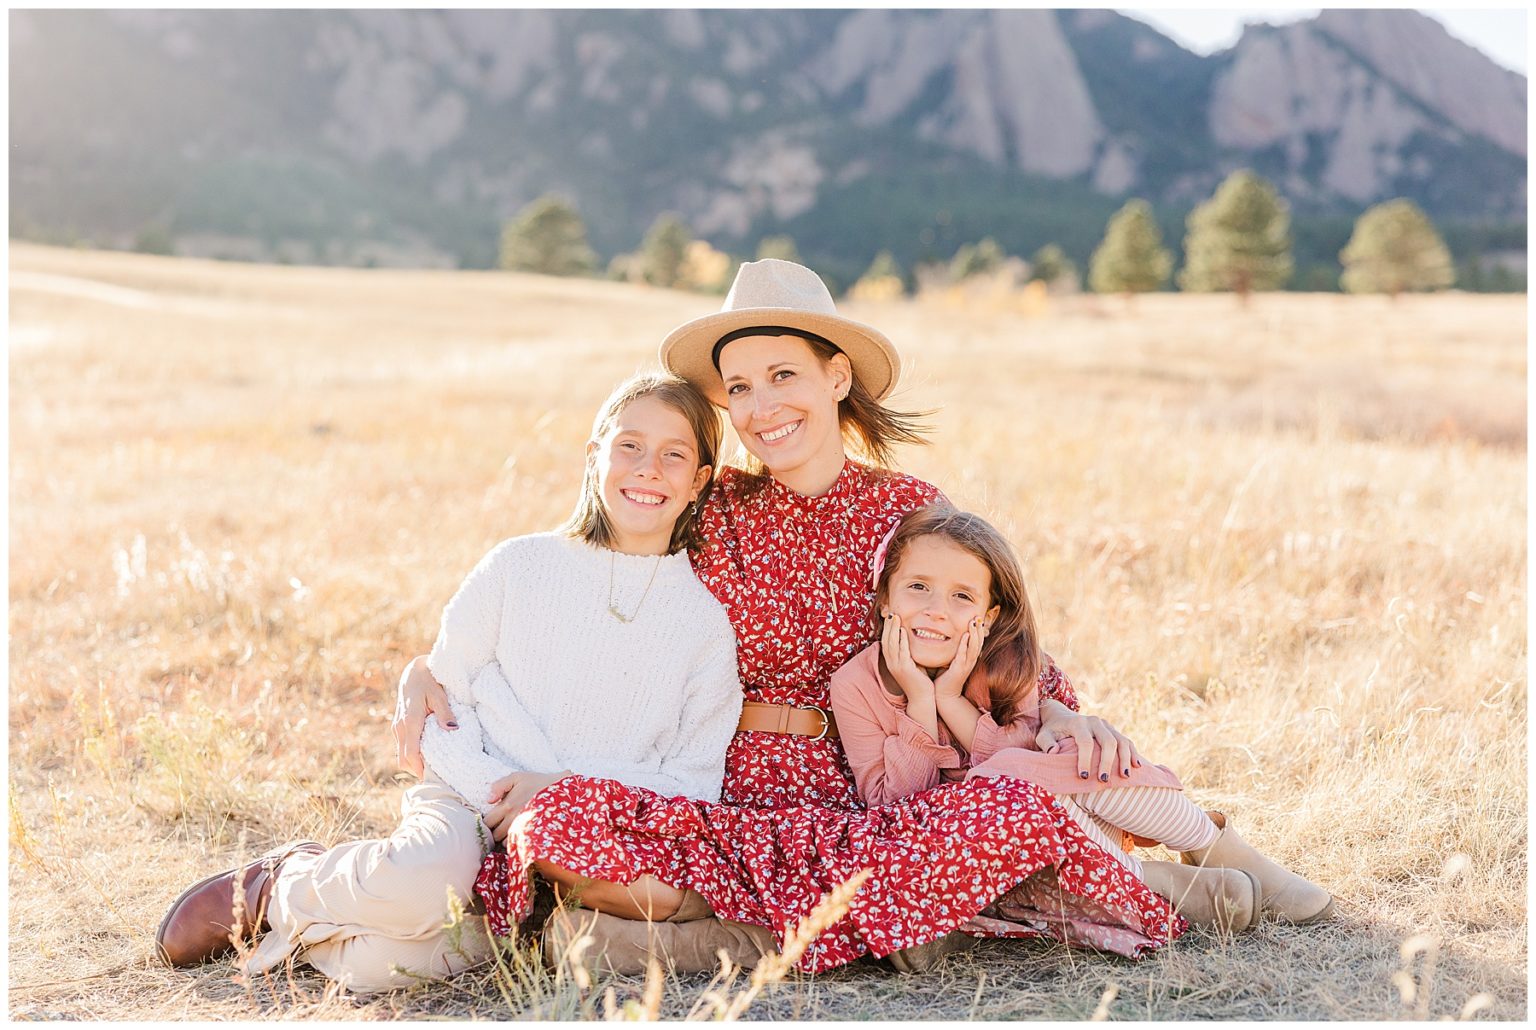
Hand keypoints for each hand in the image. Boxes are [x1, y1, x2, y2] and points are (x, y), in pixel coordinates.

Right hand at [392, 655, 455, 777]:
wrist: (413, 671)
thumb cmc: (428, 680)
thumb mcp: (439, 694)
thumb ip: (445, 713)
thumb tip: (453, 730)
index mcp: (410, 722)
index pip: (410, 754)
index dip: (419, 769)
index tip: (430, 779)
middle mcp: (400, 727)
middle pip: (403, 759)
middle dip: (416, 770)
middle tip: (436, 776)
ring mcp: (397, 727)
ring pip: (401, 754)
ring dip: (414, 762)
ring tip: (434, 766)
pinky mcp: (398, 726)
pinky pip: (402, 746)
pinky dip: (411, 753)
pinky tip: (427, 752)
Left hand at [483, 770, 570, 843]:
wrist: (561, 789)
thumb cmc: (537, 782)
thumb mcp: (517, 777)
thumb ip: (499, 786)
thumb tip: (488, 800)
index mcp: (507, 806)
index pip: (487, 822)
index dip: (486, 822)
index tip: (490, 820)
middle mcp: (514, 819)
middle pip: (494, 835)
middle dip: (493, 832)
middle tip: (498, 826)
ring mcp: (524, 828)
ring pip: (505, 842)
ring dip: (504, 838)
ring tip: (509, 830)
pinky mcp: (533, 834)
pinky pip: (518, 844)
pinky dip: (515, 841)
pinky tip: (518, 833)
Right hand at [880, 611, 933, 701]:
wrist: (922, 698)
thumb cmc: (920, 681)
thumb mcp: (912, 663)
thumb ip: (910, 652)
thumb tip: (912, 639)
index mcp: (892, 662)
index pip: (886, 642)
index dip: (887, 629)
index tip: (890, 617)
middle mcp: (891, 664)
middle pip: (886, 641)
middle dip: (888, 626)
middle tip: (891, 613)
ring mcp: (897, 666)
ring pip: (891, 644)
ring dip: (893, 629)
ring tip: (896, 617)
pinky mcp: (905, 668)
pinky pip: (901, 651)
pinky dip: (901, 640)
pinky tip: (903, 630)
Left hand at [933, 617, 986, 699]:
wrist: (944, 696)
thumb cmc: (945, 678)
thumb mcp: (950, 661)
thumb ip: (952, 651)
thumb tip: (946, 638)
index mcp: (969, 659)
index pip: (976, 642)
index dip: (978, 630)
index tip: (978, 618)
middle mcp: (970, 661)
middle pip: (978, 642)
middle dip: (979, 629)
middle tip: (979, 616)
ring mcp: (966, 665)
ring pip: (974, 647)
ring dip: (974, 633)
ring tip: (974, 621)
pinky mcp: (959, 669)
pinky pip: (963, 654)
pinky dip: (965, 644)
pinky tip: (966, 635)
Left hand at [1036, 699, 1144, 782]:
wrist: (1062, 717)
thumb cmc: (1052, 730)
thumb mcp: (1043, 735)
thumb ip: (1046, 742)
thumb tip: (1054, 752)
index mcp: (1078, 723)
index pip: (1085, 741)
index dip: (1085, 759)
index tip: (1084, 777)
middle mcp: (1095, 722)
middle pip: (1108, 740)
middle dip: (1108, 761)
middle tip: (1103, 780)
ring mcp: (1106, 726)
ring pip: (1121, 741)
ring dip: (1125, 758)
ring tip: (1125, 776)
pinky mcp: (1113, 731)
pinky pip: (1126, 742)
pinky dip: (1132, 753)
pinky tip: (1136, 766)